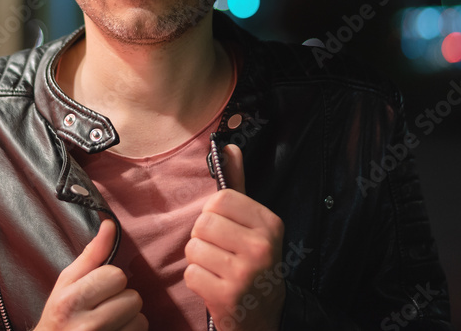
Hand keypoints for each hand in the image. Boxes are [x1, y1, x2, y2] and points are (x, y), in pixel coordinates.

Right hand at [35, 219, 147, 330]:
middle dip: (123, 301)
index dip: (110, 281)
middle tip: (105, 308)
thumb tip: (110, 224)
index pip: (116, 276)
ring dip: (129, 321)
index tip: (98, 290)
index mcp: (71, 301)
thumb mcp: (66, 284)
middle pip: (133, 299)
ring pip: (140, 320)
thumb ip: (91, 254)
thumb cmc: (59, 316)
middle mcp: (86, 326)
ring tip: (110, 324)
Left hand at [185, 144, 284, 330]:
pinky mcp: (228, 297)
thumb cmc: (252, 263)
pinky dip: (196, 280)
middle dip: (203, 237)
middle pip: (203, 222)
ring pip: (193, 248)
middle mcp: (262, 247)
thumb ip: (239, 185)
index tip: (225, 229)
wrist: (263, 315)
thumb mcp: (252, 224)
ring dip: (198, 260)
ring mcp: (246, 274)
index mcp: (270, 224)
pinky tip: (214, 285)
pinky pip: (190, 273)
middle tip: (220, 252)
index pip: (220, 199)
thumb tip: (229, 147)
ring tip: (217, 269)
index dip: (214, 214)